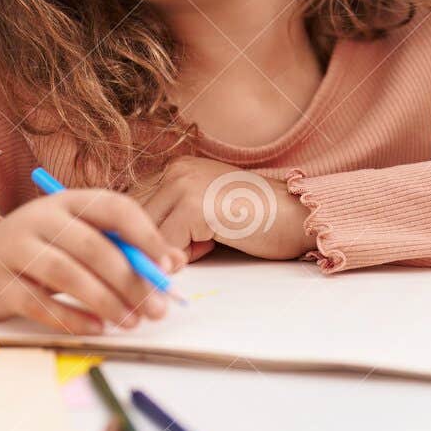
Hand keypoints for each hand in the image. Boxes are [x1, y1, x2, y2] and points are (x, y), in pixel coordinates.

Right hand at [0, 190, 186, 333]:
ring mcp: (17, 249)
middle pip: (93, 246)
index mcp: (68, 200)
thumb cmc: (42, 248)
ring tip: (131, 321)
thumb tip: (175, 264)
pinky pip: (41, 303)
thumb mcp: (79, 235)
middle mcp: (41, 218)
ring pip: (68, 275)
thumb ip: (123, 246)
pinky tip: (98, 328)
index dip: (146, 235)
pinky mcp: (0, 283)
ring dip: (106, 302)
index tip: (169, 265)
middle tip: (157, 307)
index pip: (114, 207)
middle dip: (131, 280)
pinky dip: (73, 318)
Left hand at [136, 156, 309, 260]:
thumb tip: (141, 249)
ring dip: (161, 253)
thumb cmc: (258, 221)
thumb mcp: (207, 214)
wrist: (298, 216)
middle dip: (144, 245)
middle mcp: (176, 170)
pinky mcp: (194, 205)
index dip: (139, 233)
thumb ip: (175, 222)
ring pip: (146, 232)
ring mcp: (184, 184)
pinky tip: (206, 251)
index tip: (150, 254)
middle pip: (132, 217)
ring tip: (191, 256)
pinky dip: (177, 259)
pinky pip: (166, 244)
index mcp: (177, 168)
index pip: (134, 204)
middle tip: (168, 262)